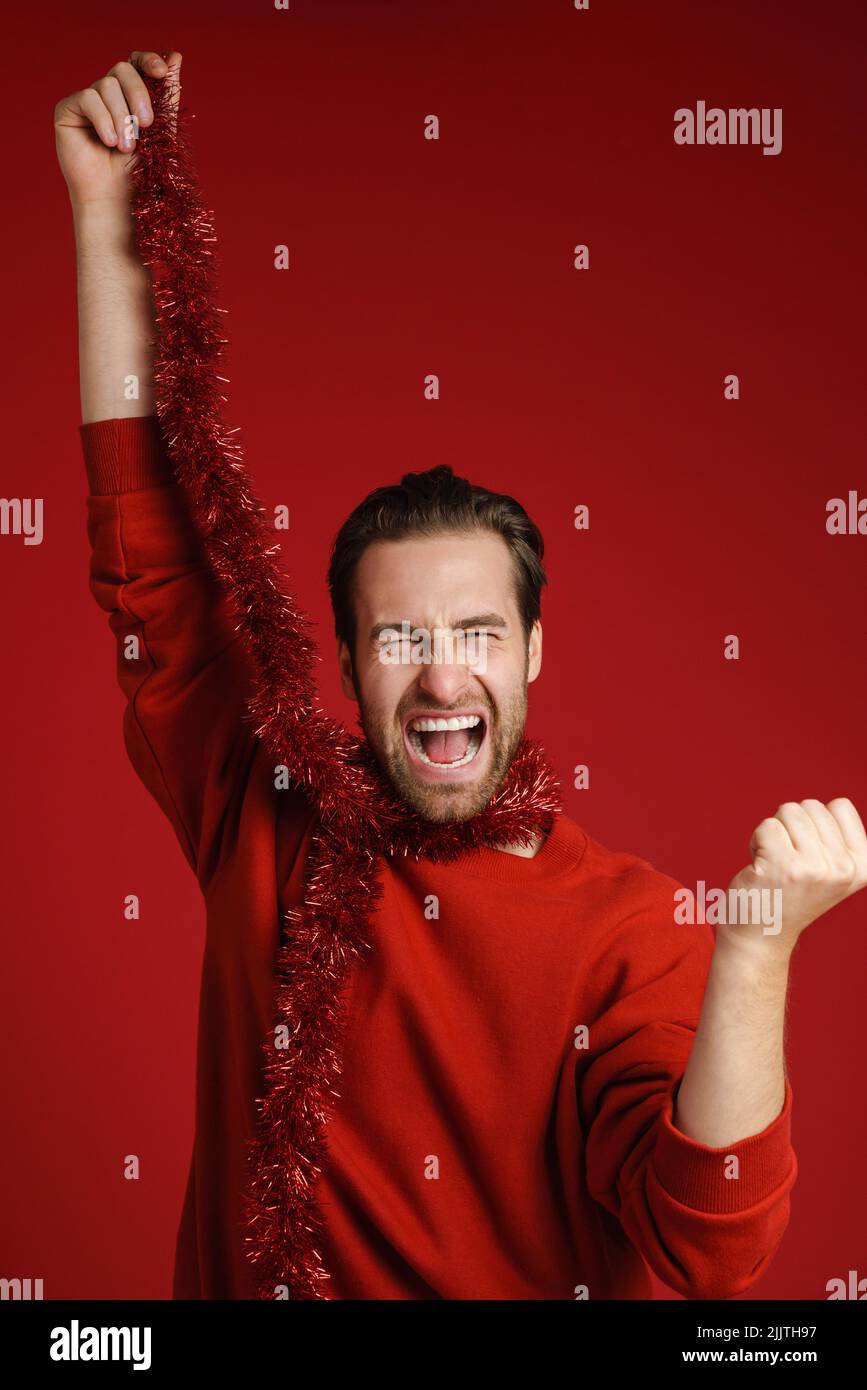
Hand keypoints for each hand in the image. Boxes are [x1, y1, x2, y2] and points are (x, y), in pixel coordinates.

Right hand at [54, 49, 181, 208]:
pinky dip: (102, 119)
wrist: (118, 203)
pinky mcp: (67, 111)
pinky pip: (87, 98)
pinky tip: (109, 142)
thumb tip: (176, 56)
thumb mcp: (161, 131)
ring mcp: (87, 102)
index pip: (136, 63)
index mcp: (130, 97)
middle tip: (146, 125)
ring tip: (126, 148)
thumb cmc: (140, 174)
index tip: (161, 71)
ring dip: (121, 117)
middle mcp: (107, 95)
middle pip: (122, 68)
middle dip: (138, 93)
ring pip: (106, 84)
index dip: (148, 61)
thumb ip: (167, 95)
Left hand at [720, 798, 866, 956]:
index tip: (810, 853)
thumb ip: (839, 839)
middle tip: (788, 862)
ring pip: (788, 811)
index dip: (816, 822)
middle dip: (792, 827)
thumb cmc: (791, 893)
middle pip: (811, 806)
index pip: (840, 806)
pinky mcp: (783, 867)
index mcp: (863, 865)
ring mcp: (815, 868)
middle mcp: (844, 869)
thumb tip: (841, 803)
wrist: (762, 935)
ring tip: (775, 863)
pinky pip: (767, 826)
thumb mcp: (833, 869)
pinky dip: (756, 841)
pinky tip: (761, 868)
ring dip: (774, 832)